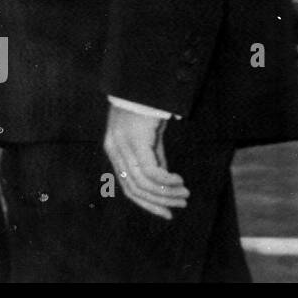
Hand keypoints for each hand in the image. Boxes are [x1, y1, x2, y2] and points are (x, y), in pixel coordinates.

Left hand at [103, 104, 189, 219]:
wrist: (143, 84)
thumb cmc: (146, 109)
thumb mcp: (149, 138)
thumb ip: (153, 159)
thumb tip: (164, 183)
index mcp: (114, 150)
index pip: (128, 186)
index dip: (147, 203)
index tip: (167, 213)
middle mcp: (114, 149)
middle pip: (134, 188)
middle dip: (158, 202)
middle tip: (180, 204)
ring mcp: (122, 145)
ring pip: (143, 183)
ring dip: (167, 193)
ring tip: (184, 193)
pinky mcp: (135, 141)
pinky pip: (151, 171)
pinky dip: (166, 181)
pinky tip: (179, 180)